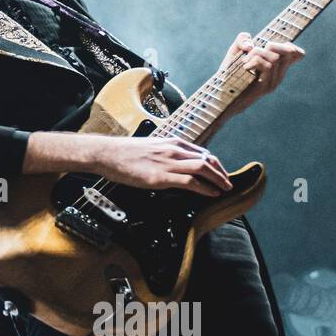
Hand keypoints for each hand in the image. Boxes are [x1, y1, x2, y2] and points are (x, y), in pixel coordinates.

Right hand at [88, 135, 233, 197]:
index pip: (202, 152)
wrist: (107, 154)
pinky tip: (211, 193)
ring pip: (203, 169)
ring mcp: (168, 163)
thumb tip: (175, 163)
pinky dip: (205, 188)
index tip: (220, 173)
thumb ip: (165, 153)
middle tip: (228, 183)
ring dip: (218, 180)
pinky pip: (190, 182)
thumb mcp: (151, 147)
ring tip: (225, 189)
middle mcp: (173, 150)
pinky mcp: (161, 177)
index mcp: (172, 142)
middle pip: (207, 160)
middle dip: (221, 172)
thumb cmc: (125, 152)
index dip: (215, 164)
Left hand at [220, 33, 304, 115]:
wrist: (222, 96)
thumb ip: (242, 40)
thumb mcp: (235, 52)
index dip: (289, 45)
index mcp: (275, 68)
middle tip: (252, 52)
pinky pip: (268, 66)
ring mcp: (273, 82)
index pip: (296, 54)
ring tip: (244, 61)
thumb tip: (250, 43)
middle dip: (271, 45)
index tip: (269, 45)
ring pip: (275, 58)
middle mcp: (278, 76)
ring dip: (257, 53)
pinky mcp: (265, 87)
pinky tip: (244, 67)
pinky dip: (254, 61)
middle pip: (288, 51)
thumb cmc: (228, 74)